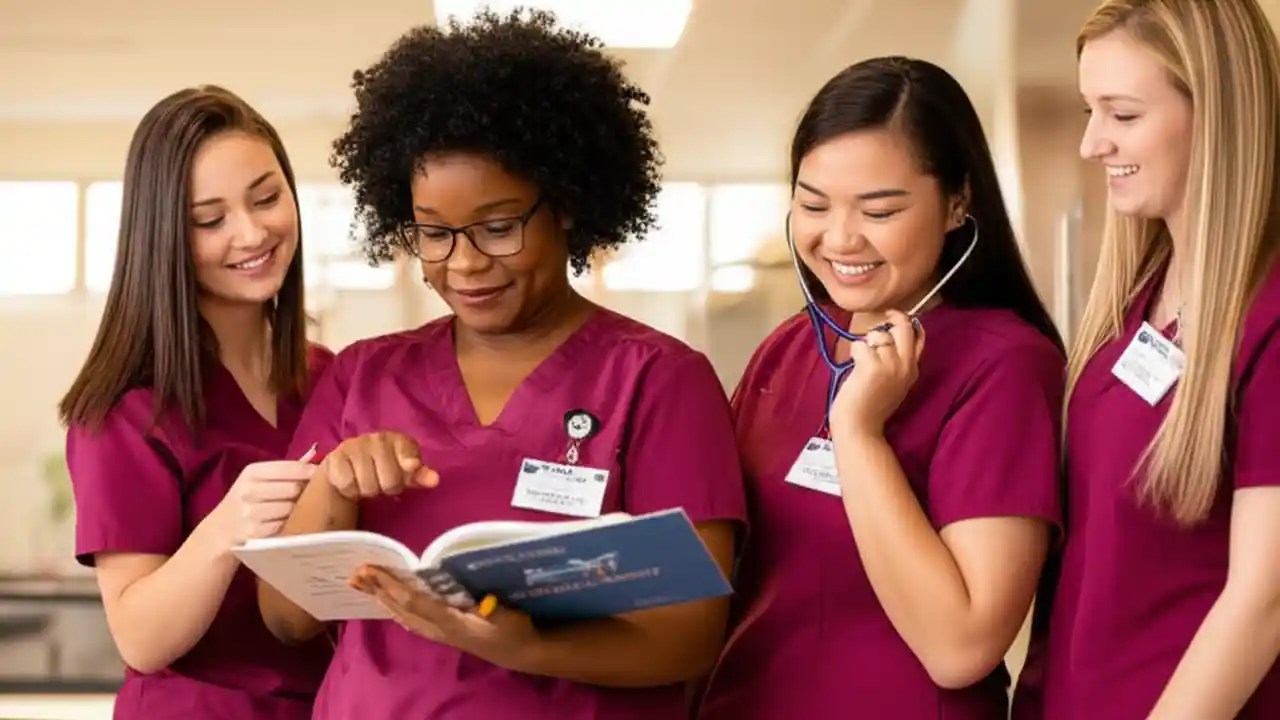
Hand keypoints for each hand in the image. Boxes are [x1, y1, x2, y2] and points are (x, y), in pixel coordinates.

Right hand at [208, 446, 317, 547]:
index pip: (289, 467)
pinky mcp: (255, 533)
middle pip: (293, 488)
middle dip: (303, 492)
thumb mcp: (257, 480)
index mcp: (252, 472)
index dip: (309, 471)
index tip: (320, 474)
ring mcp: (251, 513)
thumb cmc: (245, 501)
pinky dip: (288, 525)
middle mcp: (249, 490)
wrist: (219, 532)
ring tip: (294, 510)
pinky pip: (284, 525)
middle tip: (307, 495)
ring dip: (297, 510)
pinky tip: (285, 523)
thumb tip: (315, 452)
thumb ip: (286, 468)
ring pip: (291, 507)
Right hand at [319, 431, 439, 499]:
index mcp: (397, 440)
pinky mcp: (334, 457)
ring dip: (369, 491)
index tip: (411, 467)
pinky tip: (352, 482)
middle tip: (383, 483)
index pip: (406, 448)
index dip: (409, 459)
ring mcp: (353, 446)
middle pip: (390, 479)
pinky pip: (348, 485)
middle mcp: (375, 439)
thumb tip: (434, 480)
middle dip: (388, 487)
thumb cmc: (383, 469)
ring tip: (368, 483)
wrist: (346, 468)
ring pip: (368, 485)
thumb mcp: (404, 473)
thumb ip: (420, 475)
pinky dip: (351, 491)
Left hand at [350, 565, 538, 670]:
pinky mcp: (442, 632)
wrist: (520, 652)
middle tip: (356, 573)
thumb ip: (493, 609)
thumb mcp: (506, 617)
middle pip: (401, 609)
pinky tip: (388, 603)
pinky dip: (395, 608)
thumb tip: (482, 598)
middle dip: (378, 590)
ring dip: (382, 598)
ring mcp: (439, 632)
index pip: (415, 602)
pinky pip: (411, 619)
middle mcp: (439, 629)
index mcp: (452, 622)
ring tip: (364, 584)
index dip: (393, 586)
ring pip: (402, 615)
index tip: (374, 570)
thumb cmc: (514, 629)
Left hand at [830, 309, 925, 437]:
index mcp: (912, 370)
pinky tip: (854, 370)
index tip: (895, 316)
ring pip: (877, 335)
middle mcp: (905, 365)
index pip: (919, 337)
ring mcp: (890, 364)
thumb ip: (895, 363)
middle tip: (881, 317)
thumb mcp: (893, 384)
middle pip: (903, 327)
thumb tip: (886, 338)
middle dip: (891, 318)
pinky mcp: (872, 366)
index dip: (908, 322)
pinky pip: (859, 346)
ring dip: (865, 345)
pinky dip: (853, 354)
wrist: (860, 428)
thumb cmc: (870, 407)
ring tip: (861, 365)